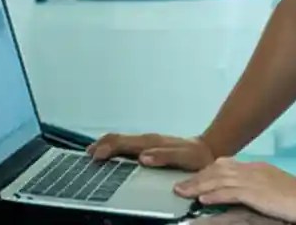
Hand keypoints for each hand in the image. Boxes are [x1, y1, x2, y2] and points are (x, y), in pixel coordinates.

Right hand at [86, 133, 214, 170]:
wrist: (208, 150)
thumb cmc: (196, 156)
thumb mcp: (183, 157)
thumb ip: (163, 156)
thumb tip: (143, 157)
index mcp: (151, 142)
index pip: (122, 142)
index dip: (107, 148)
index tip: (96, 156)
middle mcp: (147, 140)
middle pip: (117, 139)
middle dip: (101, 145)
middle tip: (87, 155)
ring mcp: (148, 142)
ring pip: (121, 141)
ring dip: (106, 146)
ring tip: (93, 154)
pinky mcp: (150, 146)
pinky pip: (127, 145)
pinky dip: (115, 148)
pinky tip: (112, 156)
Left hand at [175, 159, 295, 223]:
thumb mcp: (272, 184)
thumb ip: (255, 184)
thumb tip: (241, 189)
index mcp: (254, 167)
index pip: (224, 166)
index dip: (206, 172)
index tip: (194, 179)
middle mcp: (250, 170)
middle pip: (215, 171)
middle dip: (196, 178)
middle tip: (178, 186)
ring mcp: (252, 180)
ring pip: (217, 180)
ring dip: (197, 186)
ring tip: (181, 192)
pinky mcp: (255, 193)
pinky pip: (229, 192)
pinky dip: (213, 194)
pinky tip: (201, 198)